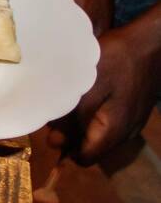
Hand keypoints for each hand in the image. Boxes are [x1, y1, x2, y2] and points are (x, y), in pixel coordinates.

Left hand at [52, 19, 160, 164]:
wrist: (151, 42)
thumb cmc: (117, 60)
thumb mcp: (87, 88)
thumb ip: (71, 118)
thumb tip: (55, 143)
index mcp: (112, 132)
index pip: (85, 159)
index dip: (65, 149)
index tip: (52, 131)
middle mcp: (125, 133)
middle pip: (91, 147)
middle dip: (70, 134)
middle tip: (57, 112)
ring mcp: (131, 122)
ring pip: (98, 133)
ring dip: (80, 123)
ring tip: (69, 101)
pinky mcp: (132, 111)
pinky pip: (108, 121)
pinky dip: (93, 114)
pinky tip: (85, 96)